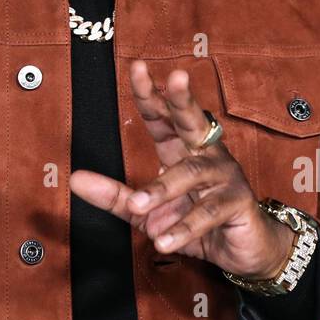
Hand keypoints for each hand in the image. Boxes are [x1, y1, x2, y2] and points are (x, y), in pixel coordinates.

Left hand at [68, 59, 296, 281]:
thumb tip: (75, 179)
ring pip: (193, 171)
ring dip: (163, 189)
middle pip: (193, 120)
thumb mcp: (147, 212)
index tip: (137, 68)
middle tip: (176, 78)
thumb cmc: (195, 223)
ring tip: (139, 207)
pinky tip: (164, 240)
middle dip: (183, 98)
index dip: (150, 93)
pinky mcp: (238, 202)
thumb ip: (115, 196)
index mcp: (182, 150)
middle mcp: (206, 153)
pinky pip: (209, 211)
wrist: (244, 251)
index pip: (163, 116)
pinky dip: (184, 227)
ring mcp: (224, 176)